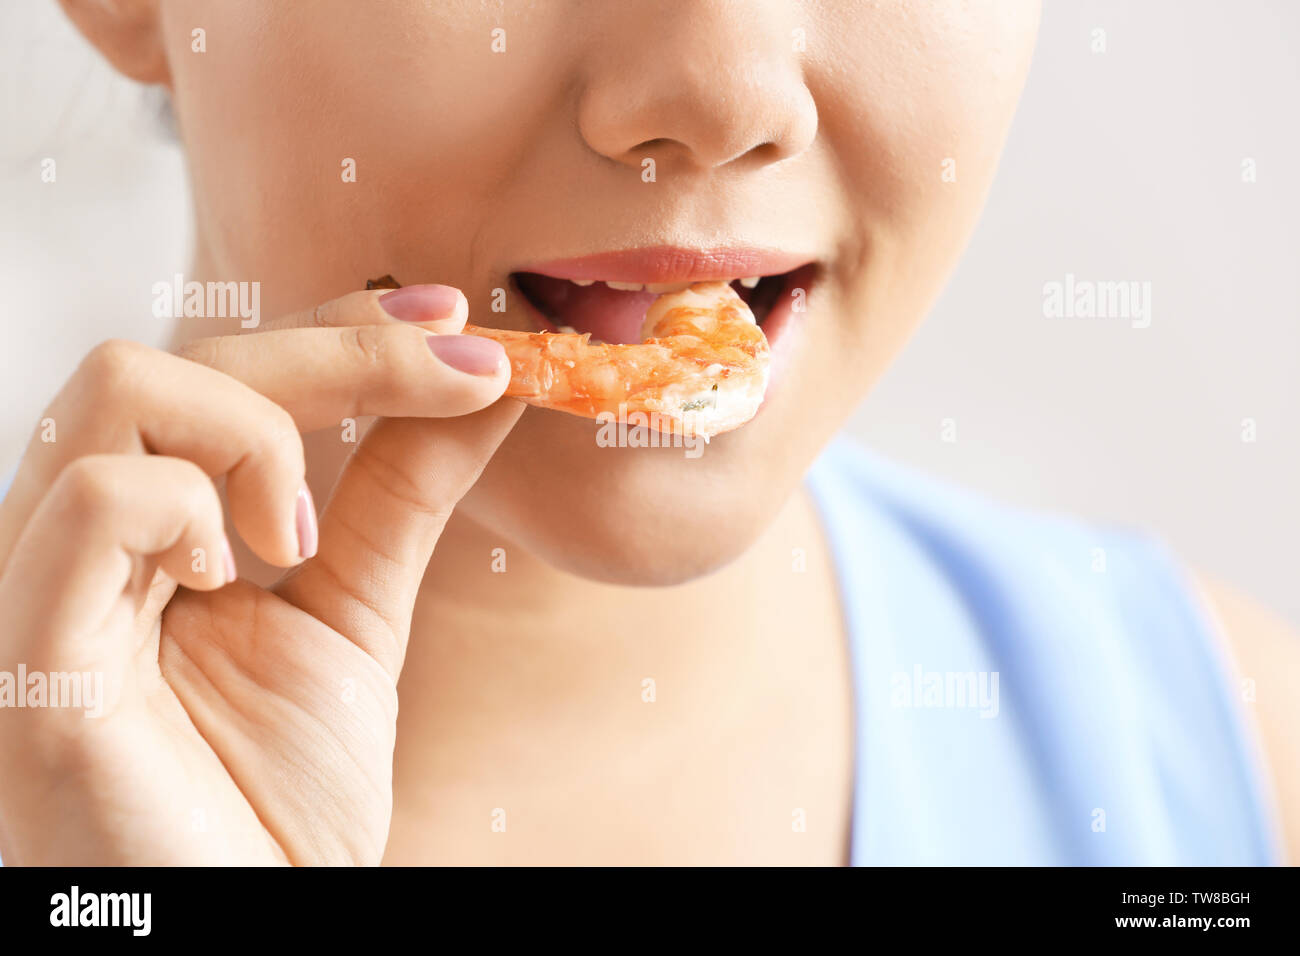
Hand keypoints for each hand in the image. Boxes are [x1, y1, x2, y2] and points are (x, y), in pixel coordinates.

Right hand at [0, 286, 520, 863]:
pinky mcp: (32, 654)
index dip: (337, 324)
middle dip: (338, 347)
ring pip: (121, 391)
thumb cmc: (273, 800)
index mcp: (147, 531)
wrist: (247, 925)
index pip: (223, 371)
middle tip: (458, 366)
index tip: (457, 320)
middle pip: (181, 359)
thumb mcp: (353, 616)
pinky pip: (94, 501)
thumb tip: (483, 384)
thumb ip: (400, 495)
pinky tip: (238, 574)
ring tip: (299, 535)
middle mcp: (78, 541)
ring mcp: (41, 588)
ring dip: (259, 429)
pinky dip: (191, 505)